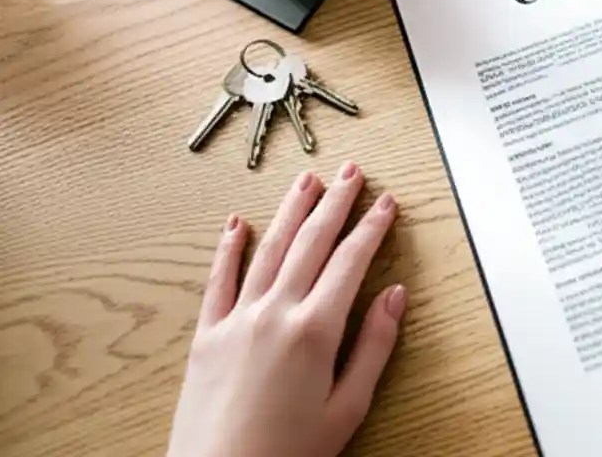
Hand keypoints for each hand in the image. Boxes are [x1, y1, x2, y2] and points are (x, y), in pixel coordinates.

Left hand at [168, 162, 403, 456]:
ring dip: (291, 210)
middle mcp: (274, 314)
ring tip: (307, 180)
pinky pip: (219, 280)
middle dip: (336, 202)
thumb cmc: (286, 454)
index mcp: (315, 331)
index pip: (351, 261)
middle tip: (352, 173)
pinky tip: (238, 223)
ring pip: (269, 250)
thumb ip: (373, 346)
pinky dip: (229, 248)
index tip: (387, 203)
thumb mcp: (347, 407)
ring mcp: (236, 321)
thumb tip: (394, 297)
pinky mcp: (206, 336)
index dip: (372, 227)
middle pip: (311, 242)